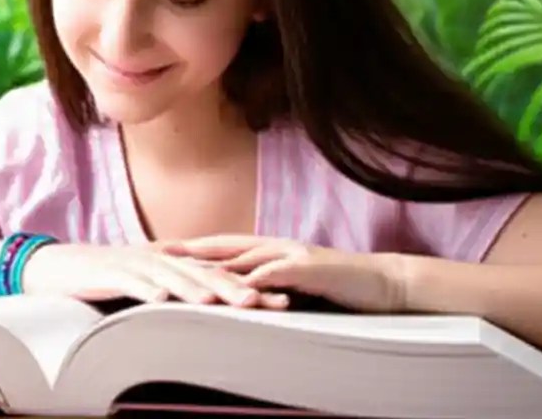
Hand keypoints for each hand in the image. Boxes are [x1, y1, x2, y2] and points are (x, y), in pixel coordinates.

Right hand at [19, 242, 288, 308]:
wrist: (57, 267)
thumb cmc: (104, 280)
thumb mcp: (147, 285)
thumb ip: (177, 291)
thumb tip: (214, 306)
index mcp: (171, 264)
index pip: (216, 275)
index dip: (248, 286)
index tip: (280, 300)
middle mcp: (158, 260)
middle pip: (201, 272)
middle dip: (234, 287)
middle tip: (265, 301)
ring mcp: (133, 264)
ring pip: (171, 275)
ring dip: (195, 287)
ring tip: (220, 300)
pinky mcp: (108, 272)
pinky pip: (130, 280)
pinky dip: (145, 288)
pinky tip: (159, 298)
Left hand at [160, 235, 408, 312]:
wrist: (382, 284)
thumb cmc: (338, 288)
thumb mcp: (295, 286)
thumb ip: (267, 287)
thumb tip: (239, 296)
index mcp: (272, 250)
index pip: (225, 246)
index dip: (194, 248)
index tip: (163, 251)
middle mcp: (278, 247)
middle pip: (226, 245)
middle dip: (192, 248)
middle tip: (159, 252)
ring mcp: (293, 255)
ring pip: (246, 257)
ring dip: (214, 262)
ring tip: (184, 266)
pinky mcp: (310, 268)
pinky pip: (276, 272)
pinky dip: (253, 277)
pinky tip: (234, 285)